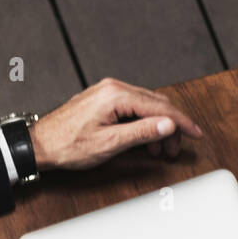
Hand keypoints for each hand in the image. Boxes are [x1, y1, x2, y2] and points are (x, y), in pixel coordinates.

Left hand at [29, 77, 201, 170]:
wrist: (41, 144)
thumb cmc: (68, 145)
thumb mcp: (110, 143)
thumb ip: (142, 132)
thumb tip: (168, 125)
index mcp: (116, 96)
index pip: (160, 107)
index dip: (182, 123)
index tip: (196, 134)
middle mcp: (113, 88)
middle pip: (156, 104)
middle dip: (171, 127)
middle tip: (176, 149)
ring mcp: (108, 92)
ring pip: (147, 106)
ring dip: (158, 127)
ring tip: (160, 150)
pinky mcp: (104, 100)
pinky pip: (133, 108)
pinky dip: (144, 124)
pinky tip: (145, 140)